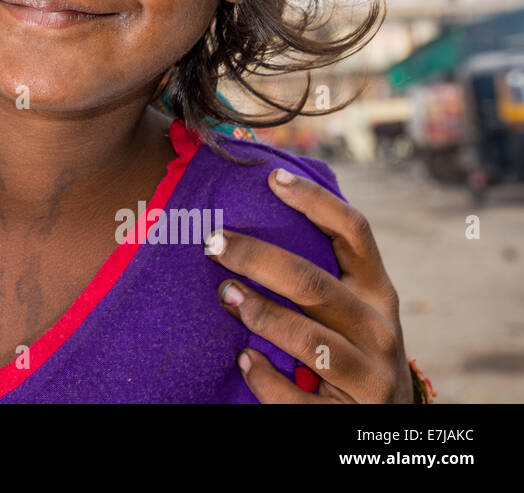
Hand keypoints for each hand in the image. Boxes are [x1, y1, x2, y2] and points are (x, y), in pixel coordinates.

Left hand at [204, 168, 413, 402]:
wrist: (387, 423)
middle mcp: (379, 329)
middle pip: (313, 283)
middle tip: (212, 243)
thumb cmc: (354, 347)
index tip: (272, 178)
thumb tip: (259, 205)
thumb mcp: (354, 307)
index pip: (354, 233)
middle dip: (257, 259)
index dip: (316, 202)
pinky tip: (243, 360)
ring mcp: (369, 376)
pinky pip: (296, 398)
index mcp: (379, 291)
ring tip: (226, 297)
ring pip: (308, 340)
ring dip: (260, 316)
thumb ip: (320, 270)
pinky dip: (265, 378)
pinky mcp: (346, 417)